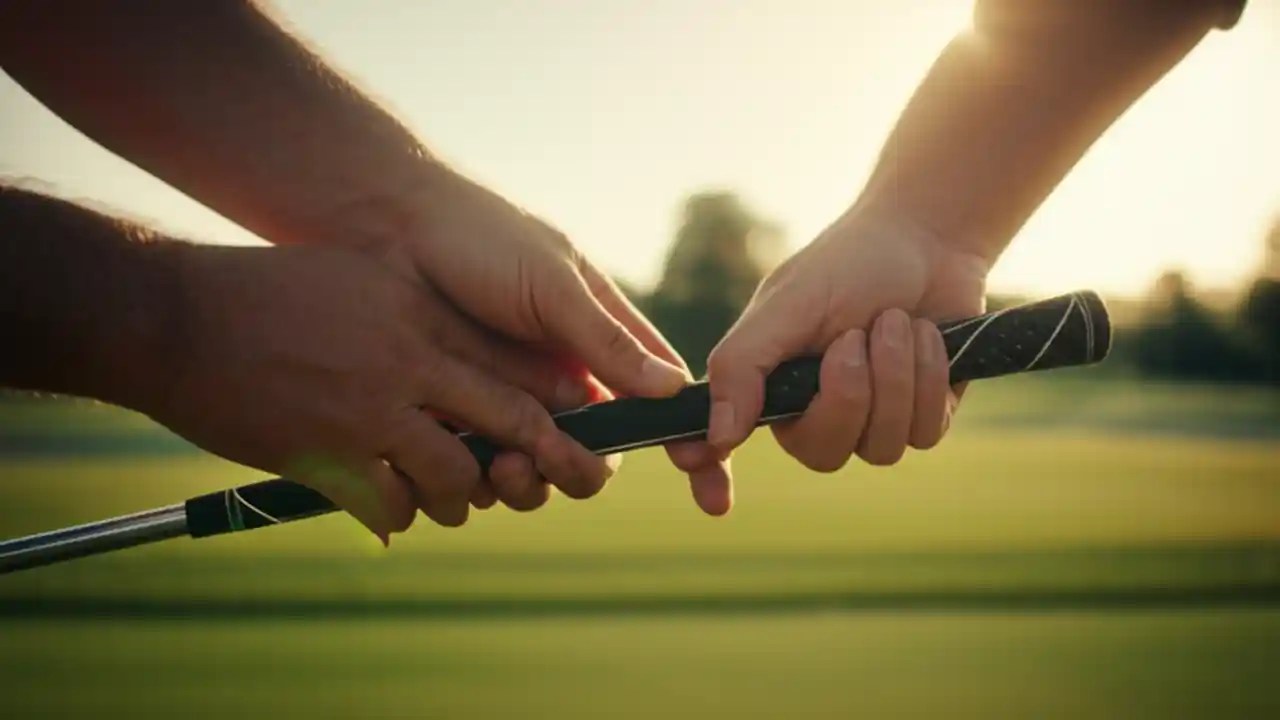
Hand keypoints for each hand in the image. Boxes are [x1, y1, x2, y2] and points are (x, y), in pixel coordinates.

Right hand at [149, 243, 614, 538]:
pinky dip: (402, 515)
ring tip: (456, 499)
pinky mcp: (329, 456)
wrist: (179, 318)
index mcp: (422, 315)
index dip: (558, 399)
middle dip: (548, 459)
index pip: (515, 363)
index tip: (579, 422)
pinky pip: (393, 506)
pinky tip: (394, 509)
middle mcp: (409, 361)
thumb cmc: (270, 293)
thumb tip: (470, 354)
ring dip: (465, 497)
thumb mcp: (362, 279)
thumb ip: (422, 313)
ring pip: (458, 476)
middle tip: (559, 478)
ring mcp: (371, 411)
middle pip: (510, 420)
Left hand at [377, 168, 732, 513]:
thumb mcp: (550, 283)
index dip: (676, 438)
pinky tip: (461, 468)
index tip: (698, 476)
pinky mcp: (455, 419)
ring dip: (530, 484)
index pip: (652, 399)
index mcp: (595, 339)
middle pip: (594, 454)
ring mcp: (505, 402)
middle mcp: (556, 379)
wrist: (380, 228)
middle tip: (550, 464)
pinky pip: (478, 471)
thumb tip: (675, 389)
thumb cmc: (476, 237)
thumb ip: (606, 340)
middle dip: (581, 472)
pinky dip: (478, 482)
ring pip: (538, 473)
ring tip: (501, 468)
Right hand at [706, 209, 989, 476]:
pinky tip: (926, 337)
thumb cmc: (846, 264)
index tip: (713, 502)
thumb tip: (717, 435)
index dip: (712, 478)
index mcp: (768, 388)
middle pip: (823, 453)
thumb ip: (743, 364)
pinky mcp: (923, 417)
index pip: (726, 448)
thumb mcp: (786, 305)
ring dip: (895, 377)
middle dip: (848, 393)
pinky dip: (929, 377)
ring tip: (896, 322)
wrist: (925, 240)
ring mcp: (871, 422)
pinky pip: (925, 433)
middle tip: (856, 336)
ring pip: (881, 448)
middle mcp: (813, 414)